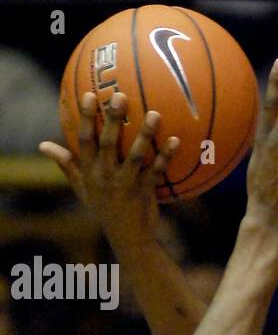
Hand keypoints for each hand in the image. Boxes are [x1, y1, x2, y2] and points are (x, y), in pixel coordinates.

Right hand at [39, 92, 179, 237]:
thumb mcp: (81, 188)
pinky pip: (156, 171)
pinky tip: (177, 140)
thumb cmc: (103, 208)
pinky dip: (166, 156)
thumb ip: (66, 164)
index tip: (90, 95)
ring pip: (134, 156)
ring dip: (145, 135)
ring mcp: (125, 185)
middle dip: (112, 120)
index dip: (86, 118)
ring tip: (155, 114)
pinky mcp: (144, 192)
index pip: (84, 141)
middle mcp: (104, 176)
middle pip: (107, 144)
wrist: (128, 239)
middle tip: (120, 96)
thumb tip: (42, 145)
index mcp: (89, 172)